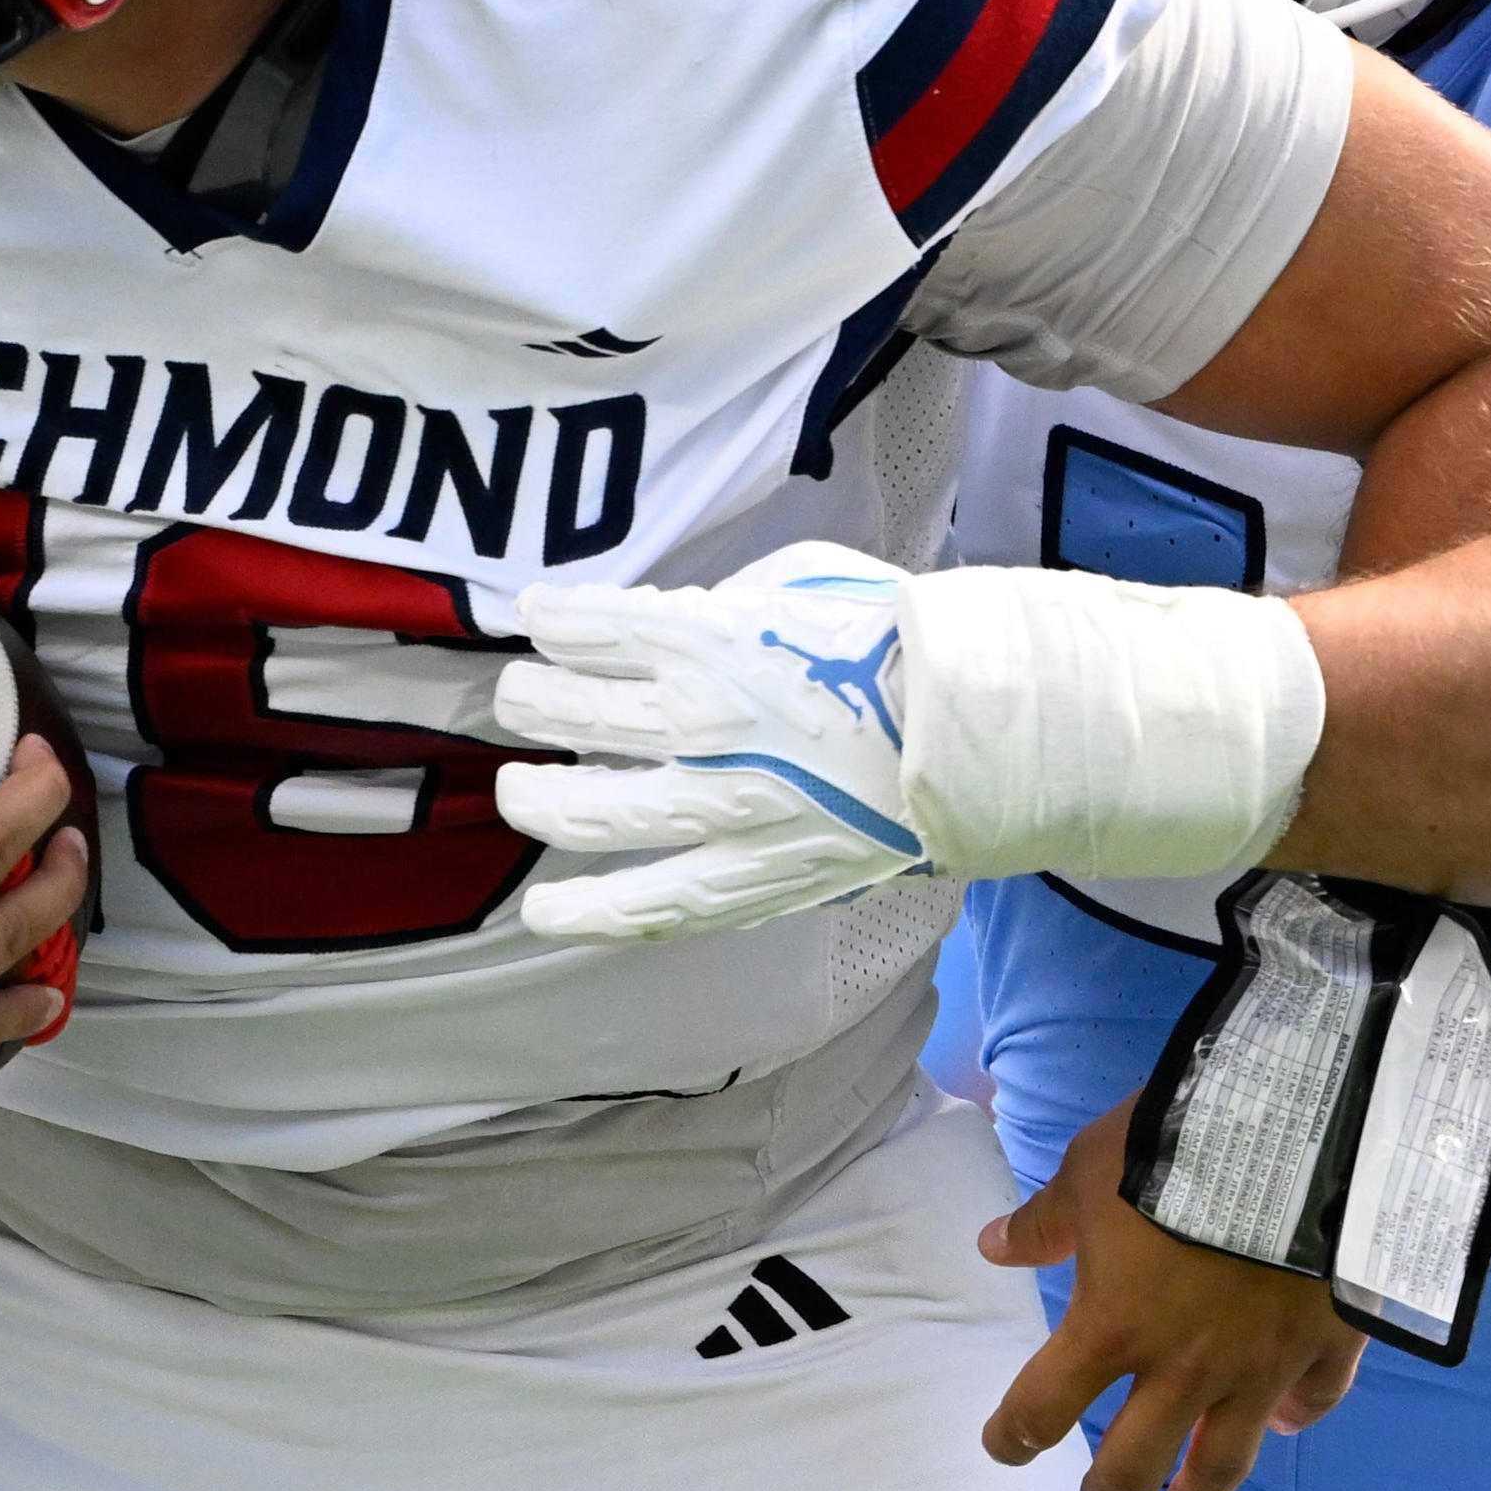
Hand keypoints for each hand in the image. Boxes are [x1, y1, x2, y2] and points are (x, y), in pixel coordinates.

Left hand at [493, 543, 924, 939]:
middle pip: (571, 713)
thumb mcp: (805, 577)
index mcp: (714, 639)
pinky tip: (545, 913)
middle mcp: (701, 723)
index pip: (592, 627)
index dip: (552, 622)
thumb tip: (675, 616)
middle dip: (529, 702)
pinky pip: (653, 906)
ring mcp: (721, 810)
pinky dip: (590, 913)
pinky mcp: (751, 879)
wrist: (974, 734)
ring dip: (535, 800)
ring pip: (590, 814)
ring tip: (516, 791)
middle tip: (518, 701)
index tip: (537, 621)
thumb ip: (727, 595)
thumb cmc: (897, 643)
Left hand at [978, 1099, 1365, 1490]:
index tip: (1004, 1446)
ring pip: (1224, 1462)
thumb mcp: (1090, 1169)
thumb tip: (992, 1247)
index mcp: (1114, 1326)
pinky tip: (1286, 1424)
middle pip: (1134, 1463)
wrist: (1298, 1134)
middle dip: (1109, 1488)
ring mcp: (1259, 1368)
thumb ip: (1045, 1221)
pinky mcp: (1325, 1347)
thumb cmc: (1176, 1145)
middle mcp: (1183, 1368)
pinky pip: (1312, 1402)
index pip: (1044, 1406)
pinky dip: (1295, 1419)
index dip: (1014, 1436)